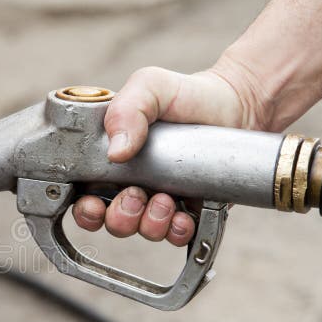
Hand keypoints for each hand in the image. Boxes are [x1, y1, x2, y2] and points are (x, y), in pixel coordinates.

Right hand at [73, 65, 247, 245]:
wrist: (237, 104)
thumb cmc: (185, 94)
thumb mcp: (148, 86)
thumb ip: (125, 110)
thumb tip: (115, 153)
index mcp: (110, 162)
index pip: (83, 198)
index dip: (84, 210)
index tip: (93, 204)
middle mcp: (131, 186)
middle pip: (111, 222)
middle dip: (119, 217)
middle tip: (135, 195)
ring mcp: (160, 201)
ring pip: (142, 231)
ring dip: (148, 223)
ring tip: (165, 199)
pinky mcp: (190, 211)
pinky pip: (176, 236)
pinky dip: (175, 231)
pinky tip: (182, 215)